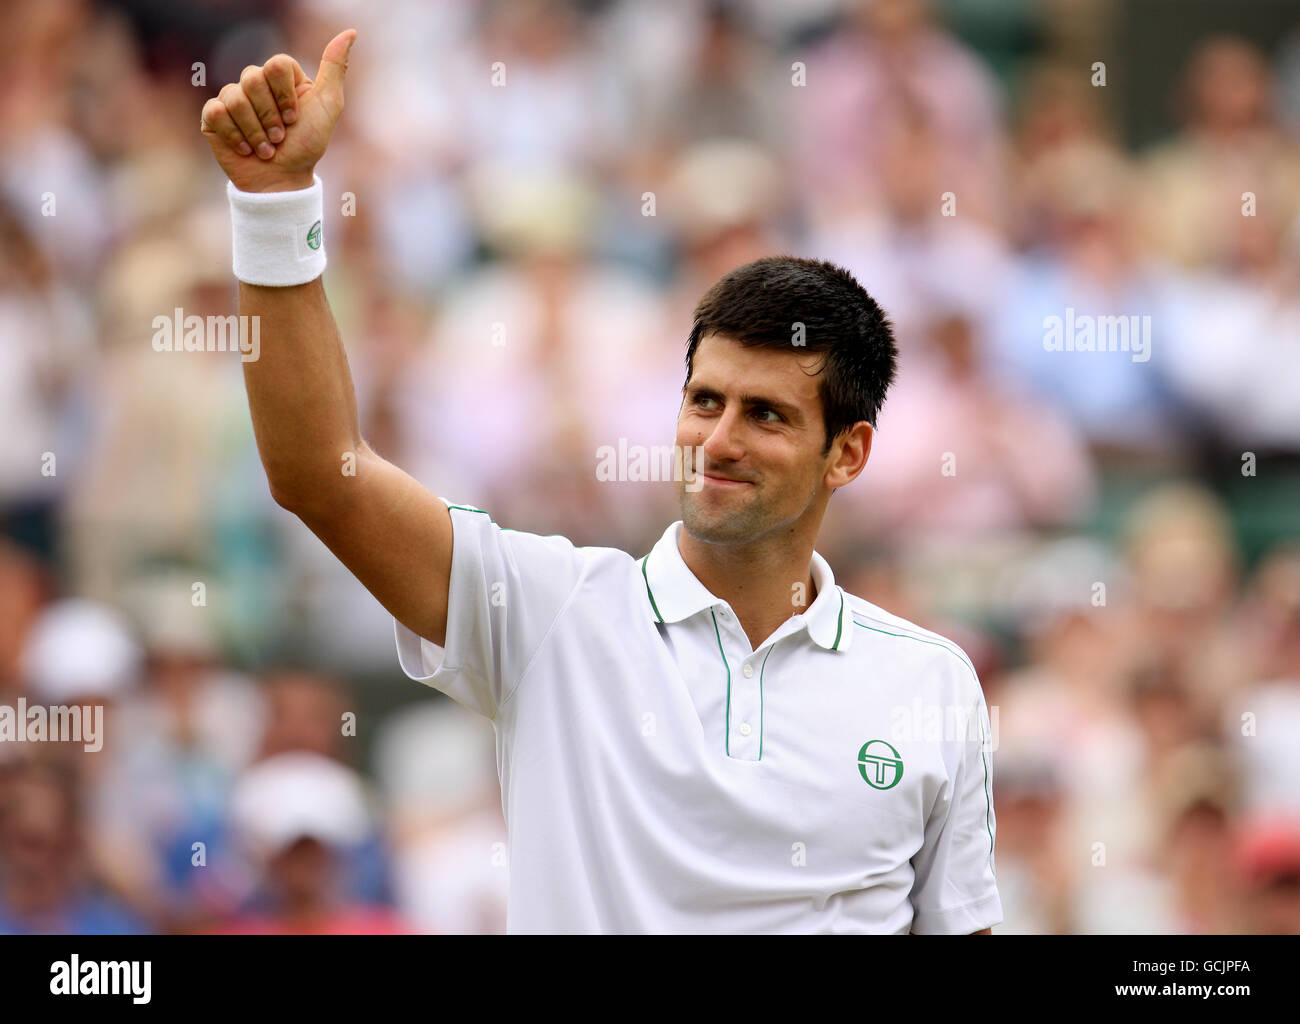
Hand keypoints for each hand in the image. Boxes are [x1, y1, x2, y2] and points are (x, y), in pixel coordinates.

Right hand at [200, 29, 355, 192]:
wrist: (283, 180)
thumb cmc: (307, 145)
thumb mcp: (328, 106)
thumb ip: (335, 68)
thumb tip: (350, 32)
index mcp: (281, 77)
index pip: (276, 64)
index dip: (285, 95)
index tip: (295, 118)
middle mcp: (255, 83)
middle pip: (253, 78)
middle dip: (270, 116)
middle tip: (280, 137)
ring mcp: (232, 98)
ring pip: (235, 98)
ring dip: (256, 132)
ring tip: (266, 149)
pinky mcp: (213, 117)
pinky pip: (216, 112)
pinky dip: (235, 136)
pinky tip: (246, 149)